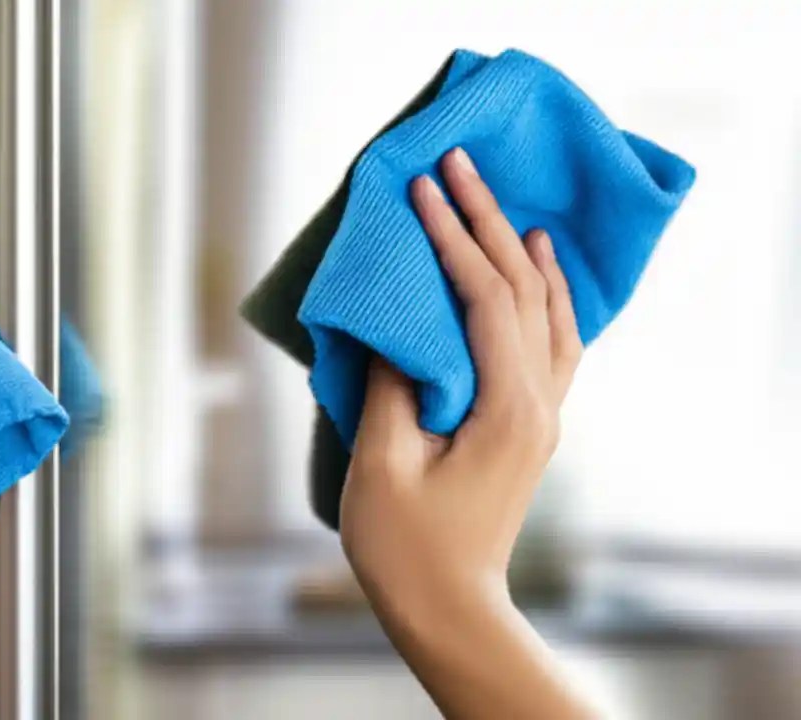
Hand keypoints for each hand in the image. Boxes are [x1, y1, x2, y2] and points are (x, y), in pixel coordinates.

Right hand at [340, 148, 593, 718]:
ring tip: (502, 203)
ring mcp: (543, 416)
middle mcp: (540, 404)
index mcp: (506, 409)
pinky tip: (538, 272)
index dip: (452, 238)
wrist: (450, 610)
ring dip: (522, 252)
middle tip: (459, 165)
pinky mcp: (531, 427)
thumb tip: (397, 324)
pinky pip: (553, 344)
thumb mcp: (383, 463)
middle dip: (488, 222)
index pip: (485, 298)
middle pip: (525, 292)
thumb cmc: (405, 548)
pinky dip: (547, 297)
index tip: (423, 187)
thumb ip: (392, 384)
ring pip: (548, 313)